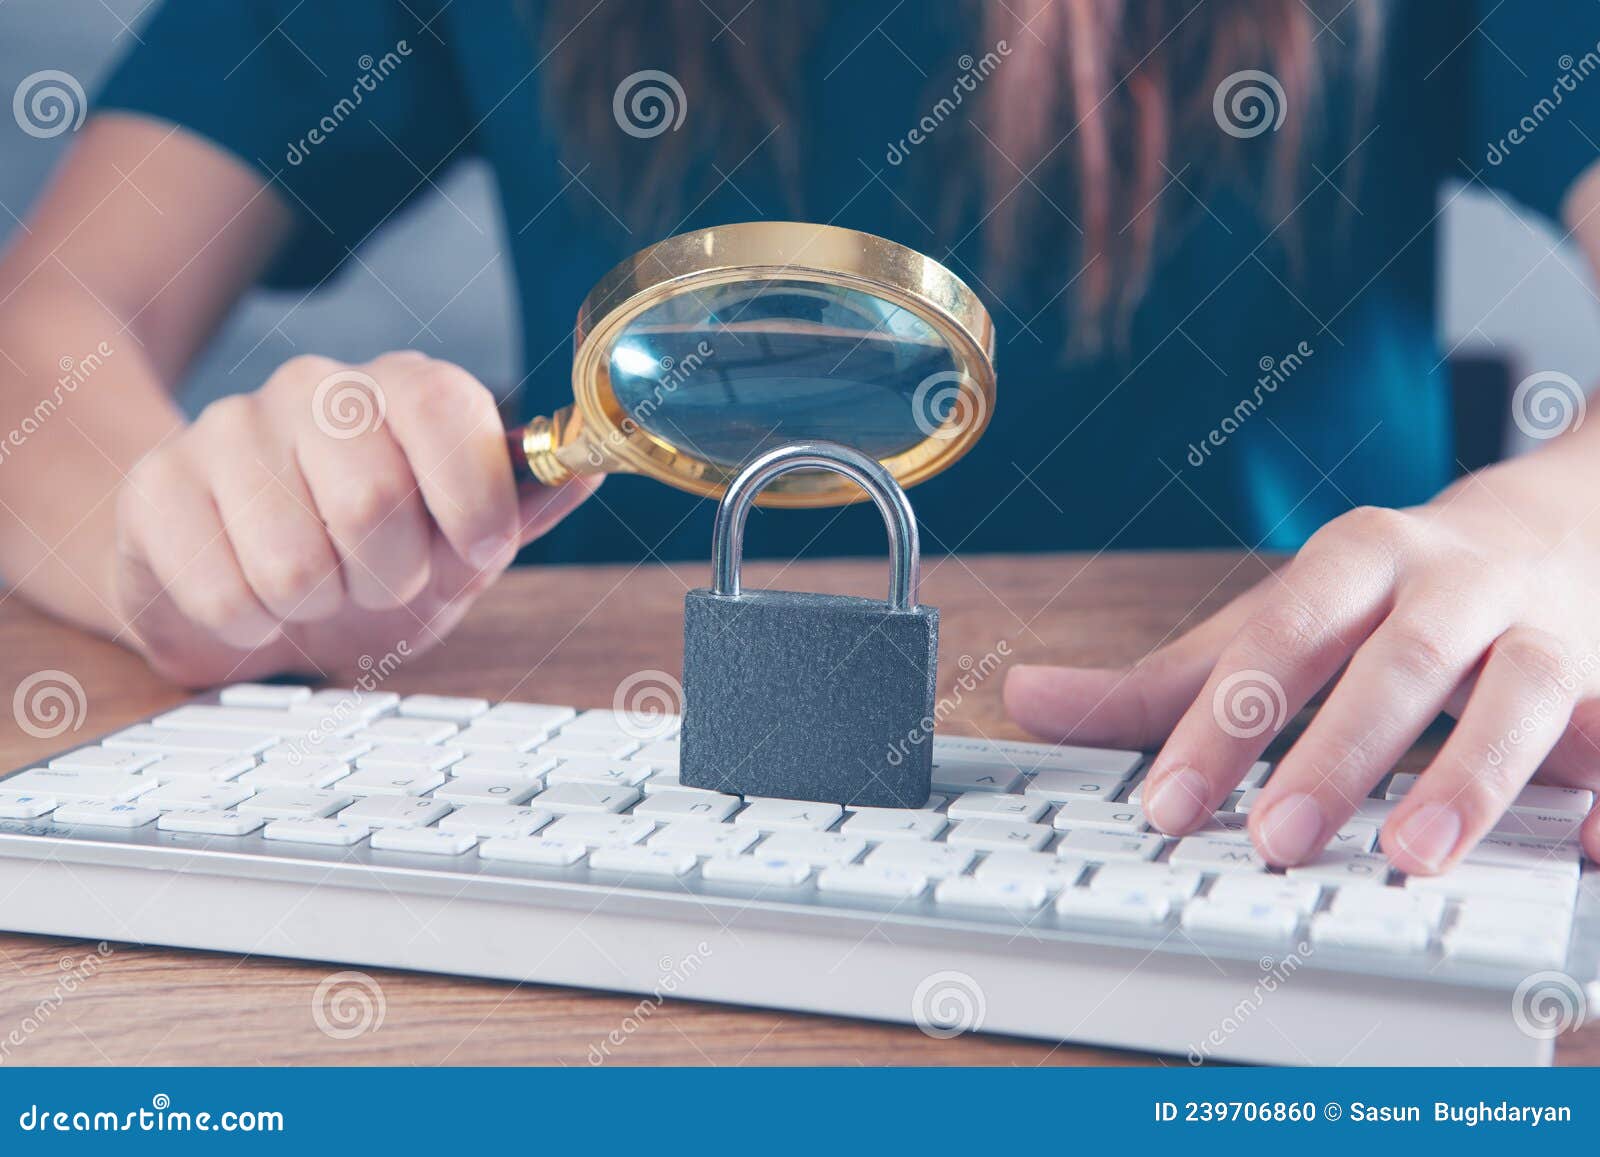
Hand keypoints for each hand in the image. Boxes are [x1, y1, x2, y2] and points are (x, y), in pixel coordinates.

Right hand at [112, 352, 598, 685]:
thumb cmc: (368, 561)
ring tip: (315, 590)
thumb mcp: (461, 543)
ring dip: (317, 607)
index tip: (474, 551)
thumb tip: (590, 468)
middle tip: (377, 582)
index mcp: (405, 389)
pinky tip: (252, 600)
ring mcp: (227, 427)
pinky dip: (251, 626)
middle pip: (370, 503)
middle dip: (387, 580)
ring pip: (292, 562)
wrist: (245, 586)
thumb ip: (521, 505)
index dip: (472, 504)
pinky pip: (222, 594)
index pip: (450, 412)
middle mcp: (317, 389)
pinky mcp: (156, 487)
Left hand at [1005, 462, 1599, 872]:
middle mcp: (1451, 586)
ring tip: (1411, 856)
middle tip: (1274, 840)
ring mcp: (1543, 631)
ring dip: (1471, 775)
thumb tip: (1024, 699)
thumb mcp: (1281, 621)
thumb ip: (1167, 679)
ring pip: (1517, 693)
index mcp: (1356, 562)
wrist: (1561, 531)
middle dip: (1335, 751)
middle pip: (1395, 662)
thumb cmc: (1394, 596)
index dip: (1222, 722)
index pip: (1278, 638)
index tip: (1167, 805)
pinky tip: (1592, 847)